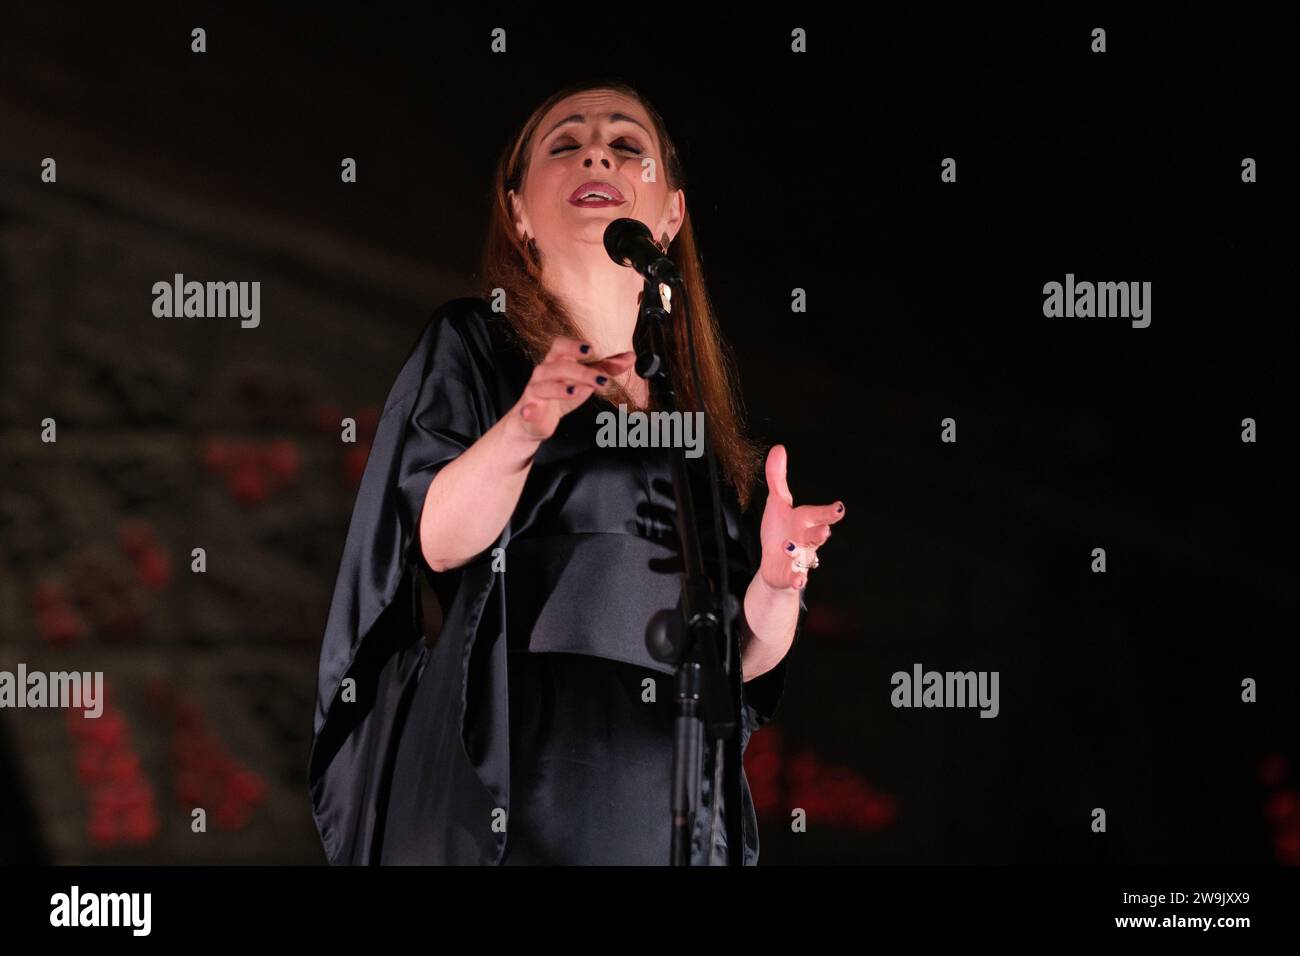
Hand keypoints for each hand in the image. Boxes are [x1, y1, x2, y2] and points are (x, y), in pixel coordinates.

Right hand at [510, 337, 634, 441]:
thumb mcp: (584, 382)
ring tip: (574, 391)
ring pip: (544, 386)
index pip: (561, 346)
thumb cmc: (559, 396)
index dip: (575, 345)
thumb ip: (605, 369)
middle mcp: (543, 373)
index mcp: (556, 362)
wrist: (534, 422)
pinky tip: (531, 412)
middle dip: (582, 371)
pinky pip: (527, 410)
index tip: (592, 349)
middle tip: (602, 379)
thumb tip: (629, 357)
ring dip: (559, 389)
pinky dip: (529, 411)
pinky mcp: (528, 411)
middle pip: (559, 366)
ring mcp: (534, 391)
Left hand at [758, 444, 844, 590]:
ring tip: (792, 547)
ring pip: (804, 557)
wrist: (775, 565)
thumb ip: (778, 478)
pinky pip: (794, 579)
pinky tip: (798, 580)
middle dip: (820, 532)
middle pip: (815, 536)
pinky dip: (796, 579)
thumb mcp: (777, 503)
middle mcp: (805, 540)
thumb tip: (779, 448)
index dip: (827, 512)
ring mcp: (798, 559)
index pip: (817, 515)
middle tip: (825, 531)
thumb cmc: (780, 531)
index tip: (840, 508)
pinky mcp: (788, 576)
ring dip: (800, 553)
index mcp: (804, 521)